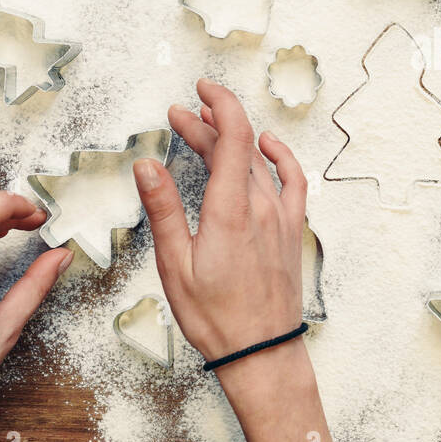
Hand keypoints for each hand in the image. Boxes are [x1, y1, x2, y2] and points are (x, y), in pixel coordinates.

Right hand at [134, 78, 307, 359]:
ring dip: (234, 139)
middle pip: (239, 147)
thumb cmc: (215, 316)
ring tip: (208, 126)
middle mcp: (261, 206)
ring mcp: (281, 217)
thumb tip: (147, 164)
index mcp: (230, 210)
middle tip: (179, 115)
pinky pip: (292, 181)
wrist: (261, 352)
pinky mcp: (291, 230)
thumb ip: (164, 209)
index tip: (199, 90)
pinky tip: (267, 146)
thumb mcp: (175, 265)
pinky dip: (281, 157)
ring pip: (259, 162)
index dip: (219, 104)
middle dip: (207, 124)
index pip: (233, 136)